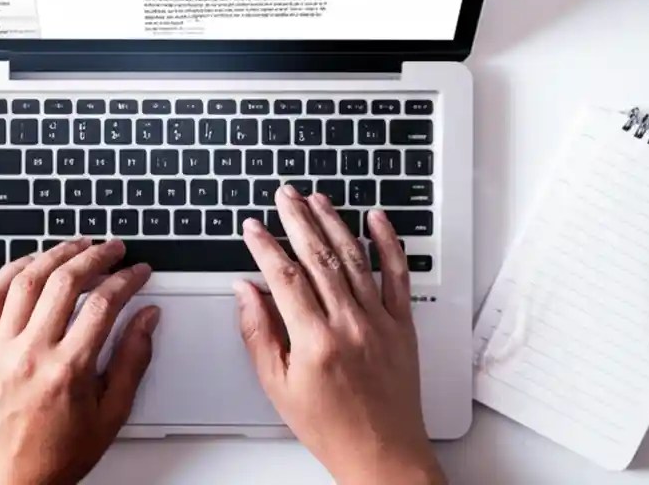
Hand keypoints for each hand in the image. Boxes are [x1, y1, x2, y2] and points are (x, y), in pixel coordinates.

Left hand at [0, 238, 158, 484]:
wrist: (11, 476)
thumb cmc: (60, 451)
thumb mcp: (112, 412)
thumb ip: (133, 359)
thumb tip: (148, 318)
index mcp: (68, 371)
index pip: (103, 304)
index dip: (126, 280)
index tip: (138, 271)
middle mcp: (32, 354)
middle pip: (65, 282)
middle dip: (96, 256)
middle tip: (113, 249)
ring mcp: (1, 348)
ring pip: (27, 280)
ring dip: (56, 254)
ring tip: (78, 245)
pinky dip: (12, 271)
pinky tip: (33, 262)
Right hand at [235, 186, 445, 484]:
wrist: (382, 453)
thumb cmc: (330, 427)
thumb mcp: (278, 387)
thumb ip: (259, 334)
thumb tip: (245, 291)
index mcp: (315, 341)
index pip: (284, 277)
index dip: (265, 246)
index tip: (253, 227)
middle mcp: (349, 325)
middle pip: (319, 257)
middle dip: (297, 220)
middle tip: (283, 196)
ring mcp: (379, 321)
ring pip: (354, 258)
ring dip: (333, 223)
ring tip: (315, 199)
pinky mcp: (403, 324)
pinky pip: (397, 275)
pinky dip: (387, 243)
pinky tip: (376, 220)